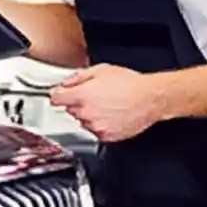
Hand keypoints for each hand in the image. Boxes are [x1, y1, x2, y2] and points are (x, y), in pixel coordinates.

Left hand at [48, 64, 164, 141]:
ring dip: (89, 115)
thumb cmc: (129, 84)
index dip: (58, 95)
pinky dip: (100, 124)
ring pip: (82, 121)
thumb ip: (77, 77)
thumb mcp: (100, 70)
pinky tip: (111, 115)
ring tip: (106, 105)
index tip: (60, 95)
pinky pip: (95, 131)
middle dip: (77, 103)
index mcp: (81, 95)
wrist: (150, 99)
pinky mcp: (106, 136)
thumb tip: (65, 84)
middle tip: (94, 96)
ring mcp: (95, 126)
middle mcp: (86, 113)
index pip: (56, 99)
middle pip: (70, 110)